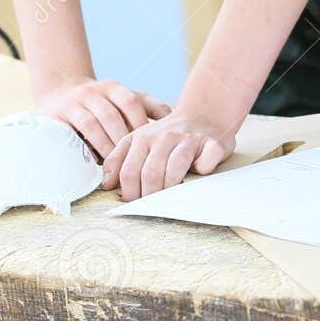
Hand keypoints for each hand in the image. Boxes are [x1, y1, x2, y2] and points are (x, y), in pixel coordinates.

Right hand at [37, 78, 169, 159]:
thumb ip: (149, 107)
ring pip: (93, 124)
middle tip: (136, 160)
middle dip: (124, 138)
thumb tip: (175, 119)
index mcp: (113, 87)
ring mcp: (74, 102)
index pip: (131, 101)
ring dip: (106, 145)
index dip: (140, 122)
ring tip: (118, 164)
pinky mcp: (57, 115)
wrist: (60, 93)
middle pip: (112, 114)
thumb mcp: (123, 100)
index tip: (151, 143)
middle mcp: (94, 92)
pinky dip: (85, 146)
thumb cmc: (101, 104)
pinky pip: (73, 132)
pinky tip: (95, 160)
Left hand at [102, 111, 235, 200]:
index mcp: (143, 137)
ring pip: (175, 170)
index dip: (130, 193)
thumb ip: (119, 160)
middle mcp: (165, 136)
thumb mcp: (138, 141)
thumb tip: (106, 184)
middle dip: (150, 196)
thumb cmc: (168, 136)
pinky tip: (197, 173)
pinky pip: (204, 165)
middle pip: (151, 174)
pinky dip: (200, 173)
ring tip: (170, 196)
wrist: (202, 115)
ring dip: (171, 189)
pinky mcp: (212, 143)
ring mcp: (189, 139)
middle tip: (152, 205)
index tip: (135, 202)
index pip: (129, 172)